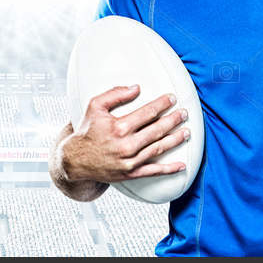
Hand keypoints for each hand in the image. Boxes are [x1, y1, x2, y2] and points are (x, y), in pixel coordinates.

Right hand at [57, 85, 192, 183]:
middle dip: (173, 120)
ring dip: (175, 140)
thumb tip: (136, 88)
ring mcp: (130, 161)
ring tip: (186, 132)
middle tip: (184, 113)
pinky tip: (181, 165)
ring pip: (159, 148)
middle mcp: (126, 145)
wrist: (75, 161)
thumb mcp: (94, 107)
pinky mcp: (130, 174)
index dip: (162, 104)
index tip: (172, 99)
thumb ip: (115, 94)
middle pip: (157, 130)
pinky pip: (153, 171)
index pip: (147, 113)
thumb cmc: (87, 131)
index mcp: (119, 127)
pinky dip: (169, 169)